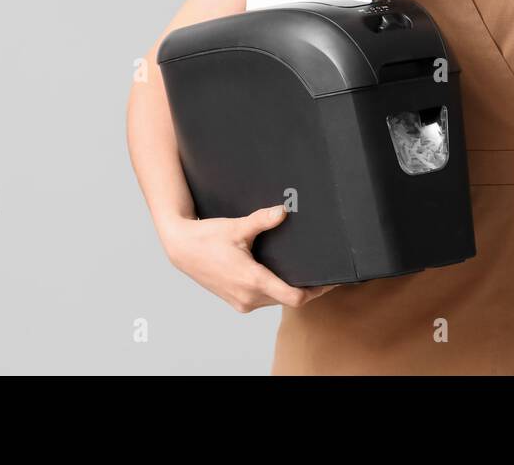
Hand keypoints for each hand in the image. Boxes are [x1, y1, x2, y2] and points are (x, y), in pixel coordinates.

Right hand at [162, 205, 340, 312]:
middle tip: (324, 274)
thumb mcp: (236, 227)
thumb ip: (262, 220)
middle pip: (289, 299)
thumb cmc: (206, 238)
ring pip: (276, 301)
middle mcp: (248, 296)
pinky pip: (264, 300)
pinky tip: (281, 276)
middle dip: (307, 289)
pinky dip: (276, 291)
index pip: (294, 297)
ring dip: (290, 291)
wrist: (182, 249)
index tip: (331, 282)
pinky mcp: (237, 301)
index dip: (316, 291)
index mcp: (252, 280)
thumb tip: (283, 211)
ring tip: (305, 274)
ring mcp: (242, 302)